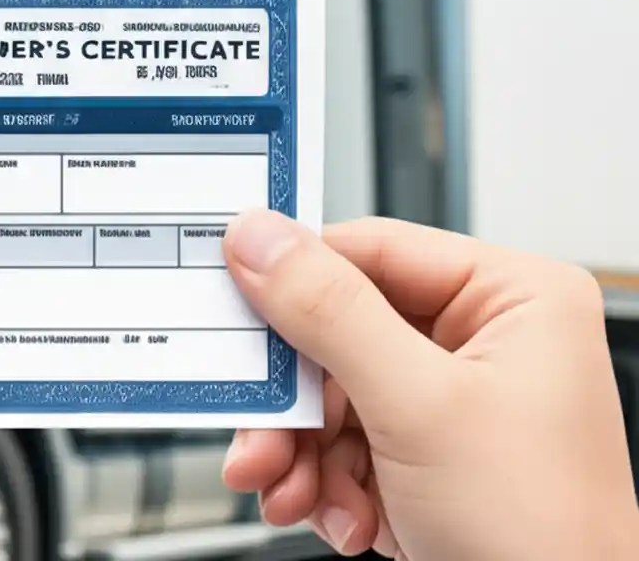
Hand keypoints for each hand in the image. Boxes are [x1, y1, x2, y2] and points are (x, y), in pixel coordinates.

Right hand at [221, 210, 638, 559]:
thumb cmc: (541, 534)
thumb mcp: (418, 407)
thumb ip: (330, 313)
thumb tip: (260, 238)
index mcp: (512, 299)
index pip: (372, 251)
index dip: (295, 276)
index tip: (229, 292)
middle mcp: (483, 342)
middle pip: (338, 333)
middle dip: (293, 402)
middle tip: (258, 432)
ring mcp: (451, 403)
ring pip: (330, 396)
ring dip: (300, 452)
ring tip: (290, 491)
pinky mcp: (424, 455)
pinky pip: (343, 445)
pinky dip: (324, 484)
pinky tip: (338, 517)